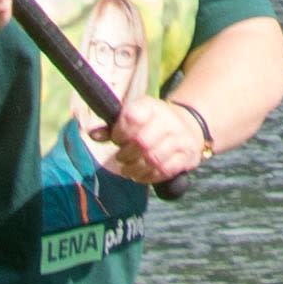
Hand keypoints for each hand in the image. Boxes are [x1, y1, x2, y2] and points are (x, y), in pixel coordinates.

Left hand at [93, 91, 214, 192]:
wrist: (190, 125)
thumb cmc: (153, 123)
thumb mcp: (135, 116)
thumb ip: (113, 126)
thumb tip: (93, 135)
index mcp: (151, 106)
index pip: (132, 117)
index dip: (120, 132)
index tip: (117, 139)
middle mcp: (168, 120)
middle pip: (142, 142)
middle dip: (126, 155)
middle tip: (121, 158)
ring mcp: (180, 138)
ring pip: (153, 159)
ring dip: (135, 169)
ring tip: (128, 170)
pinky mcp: (186, 156)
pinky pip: (164, 171)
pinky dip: (148, 177)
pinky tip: (141, 175)